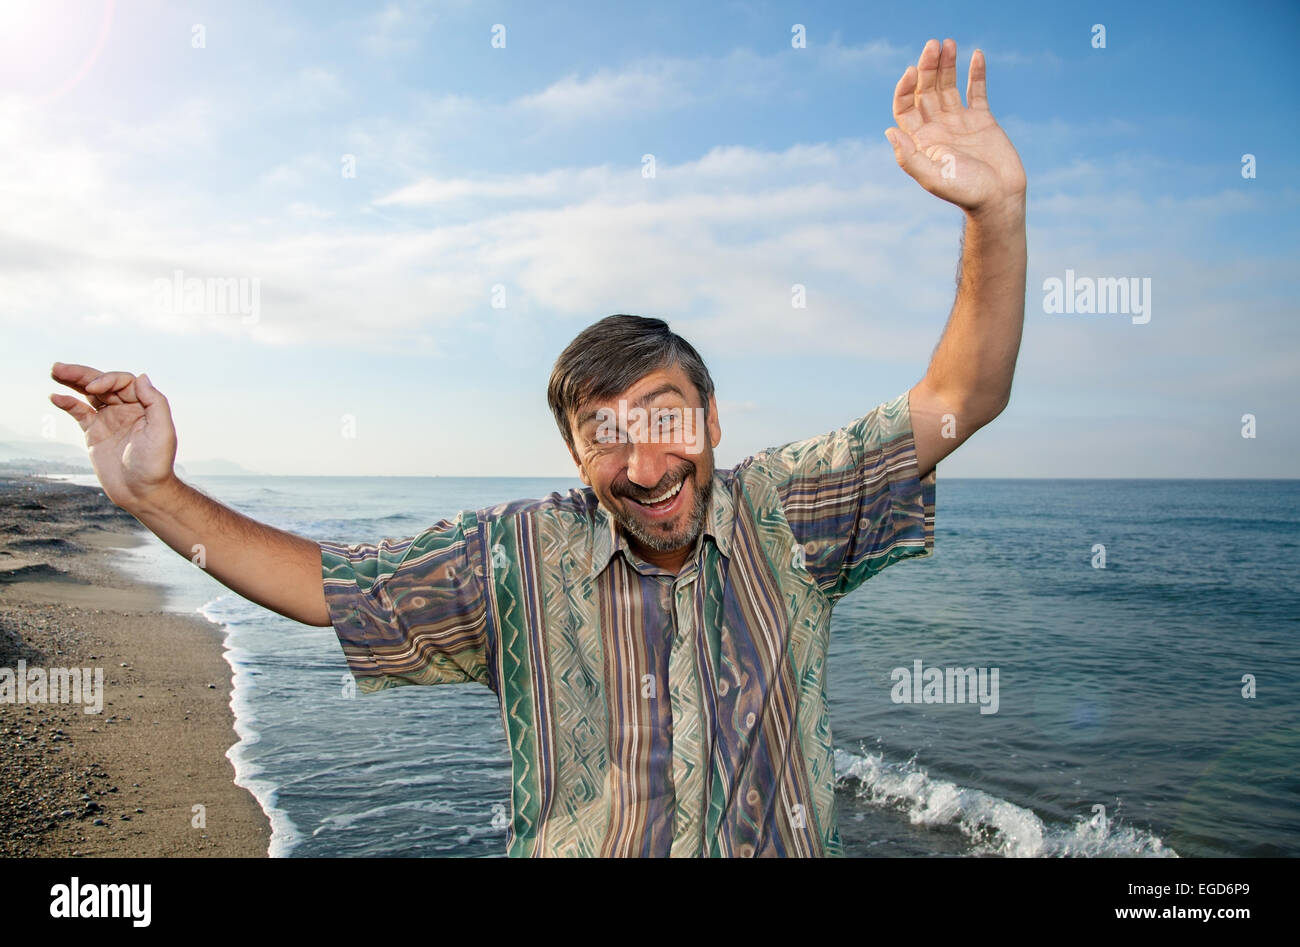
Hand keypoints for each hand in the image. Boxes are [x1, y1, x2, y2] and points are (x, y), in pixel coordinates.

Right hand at [49, 363, 178, 512]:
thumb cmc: (156, 464)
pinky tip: (55, 396)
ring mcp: (109, 419)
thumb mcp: (162, 431)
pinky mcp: (94, 432)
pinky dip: (67, 403)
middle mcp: (126, 409)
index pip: (122, 382)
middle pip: (102, 384)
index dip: (108, 380)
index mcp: (143, 405)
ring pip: (88, 395)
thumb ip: (155, 402)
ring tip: (55, 371)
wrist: (142, 492)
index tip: (94, 390)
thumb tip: (141, 376)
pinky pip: (79, 412)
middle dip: (82, 374)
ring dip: (72, 382)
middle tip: (59, 367)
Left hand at [885, 39, 1026, 218]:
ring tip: (948, 44)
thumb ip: (910, 157)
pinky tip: (976, 55)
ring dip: (947, 65)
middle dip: (928, 67)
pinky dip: (976, 74)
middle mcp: (937, 128)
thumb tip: (889, 131)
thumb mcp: (932, 177)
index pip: (905, 107)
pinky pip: (976, 91)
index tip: (911, 71)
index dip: (905, 88)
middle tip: (933, 45)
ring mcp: (959, 122)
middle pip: (926, 91)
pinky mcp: (982, 120)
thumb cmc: (965, 192)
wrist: (999, 198)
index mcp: (921, 140)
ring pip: (948, 87)